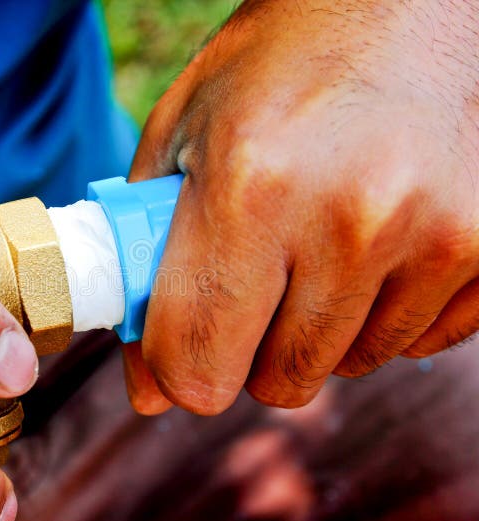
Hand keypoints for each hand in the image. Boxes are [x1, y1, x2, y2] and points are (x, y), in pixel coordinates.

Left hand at [125, 1, 478, 413]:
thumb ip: (146, 266)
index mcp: (249, 188)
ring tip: (316, 241)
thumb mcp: (181, 137)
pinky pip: (419, 341)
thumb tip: (150, 393)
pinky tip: (375, 243)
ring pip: (349, 365)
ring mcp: (436, 233)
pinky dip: (384, 313)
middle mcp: (350, 218)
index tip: (184, 345)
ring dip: (319, 328)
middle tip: (253, 279)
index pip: (198, 363)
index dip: (178, 369)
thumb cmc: (273, 64)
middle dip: (251, 348)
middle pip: (278, 381)